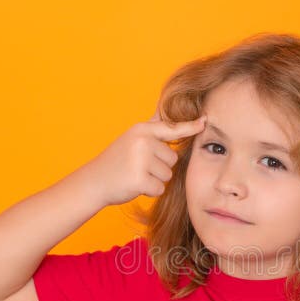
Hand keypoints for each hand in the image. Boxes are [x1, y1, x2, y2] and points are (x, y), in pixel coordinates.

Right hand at [85, 104, 205, 205]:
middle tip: (138, 167)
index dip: (190, 126)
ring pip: (168, 175)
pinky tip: (134, 185)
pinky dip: (150, 191)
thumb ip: (152, 127)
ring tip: (135, 174)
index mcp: (142, 130)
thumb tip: (164, 109)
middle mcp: (143, 142)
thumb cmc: (116, 161)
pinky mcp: (139, 179)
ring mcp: (141, 160)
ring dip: (155, 179)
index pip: (172, 128)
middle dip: (159, 167)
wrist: (93, 181)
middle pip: (173, 158)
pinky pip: (160, 188)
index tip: (206, 121)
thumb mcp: (132, 138)